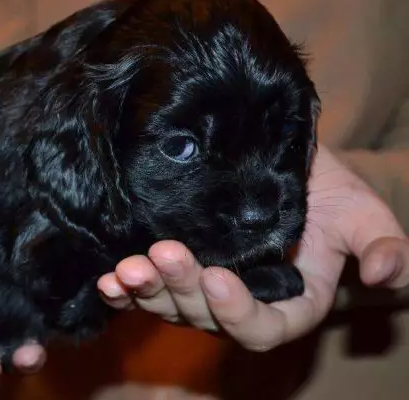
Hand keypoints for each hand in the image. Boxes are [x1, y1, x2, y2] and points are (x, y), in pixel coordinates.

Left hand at [96, 144, 408, 350]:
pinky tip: (108, 280)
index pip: (262, 328)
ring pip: (169, 305)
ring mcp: (199, 287)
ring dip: (146, 290)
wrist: (276, 161)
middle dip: (181, 290)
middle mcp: (238, 301)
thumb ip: (379, 244)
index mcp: (286, 302)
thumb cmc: (324, 190)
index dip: (237, 313)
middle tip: (164, 255)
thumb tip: (385, 274)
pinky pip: (144, 291)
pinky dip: (124, 292)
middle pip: (205, 316)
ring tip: (128, 268)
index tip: (218, 277)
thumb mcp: (361, 212)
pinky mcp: (172, 269)